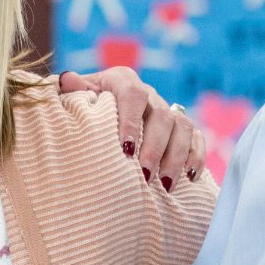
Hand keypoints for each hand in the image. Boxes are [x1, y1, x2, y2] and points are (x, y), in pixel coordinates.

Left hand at [59, 68, 207, 190]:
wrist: (95, 120)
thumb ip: (71, 92)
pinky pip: (197, 137)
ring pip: (182, 127)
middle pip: (161, 115)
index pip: (133, 94)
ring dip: (176, 156)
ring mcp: (167, 110)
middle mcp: (149, 95)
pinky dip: (196, 156)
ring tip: (165, 185)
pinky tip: (190, 178)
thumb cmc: (81, 112)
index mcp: (122, 81)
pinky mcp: (181, 128)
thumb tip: (68, 79)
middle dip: (155, 147)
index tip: (126, 149)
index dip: (131, 120)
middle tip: (145, 176)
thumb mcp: (73, 101)